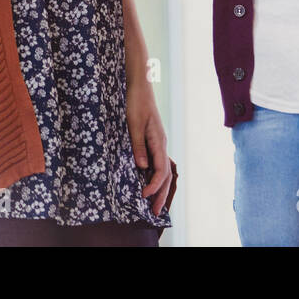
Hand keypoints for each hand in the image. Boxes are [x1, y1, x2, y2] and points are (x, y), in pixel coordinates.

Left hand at [126, 74, 172, 215]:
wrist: (139, 84)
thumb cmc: (135, 102)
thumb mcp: (133, 124)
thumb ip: (138, 145)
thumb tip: (143, 168)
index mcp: (159, 140)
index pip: (161, 170)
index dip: (153, 186)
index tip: (143, 197)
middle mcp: (161, 143)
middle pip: (166, 174)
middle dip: (160, 194)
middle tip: (154, 213)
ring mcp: (158, 141)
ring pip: (163, 170)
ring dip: (159, 188)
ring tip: (153, 203)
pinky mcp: (152, 139)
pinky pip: (157, 162)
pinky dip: (155, 177)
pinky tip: (148, 182)